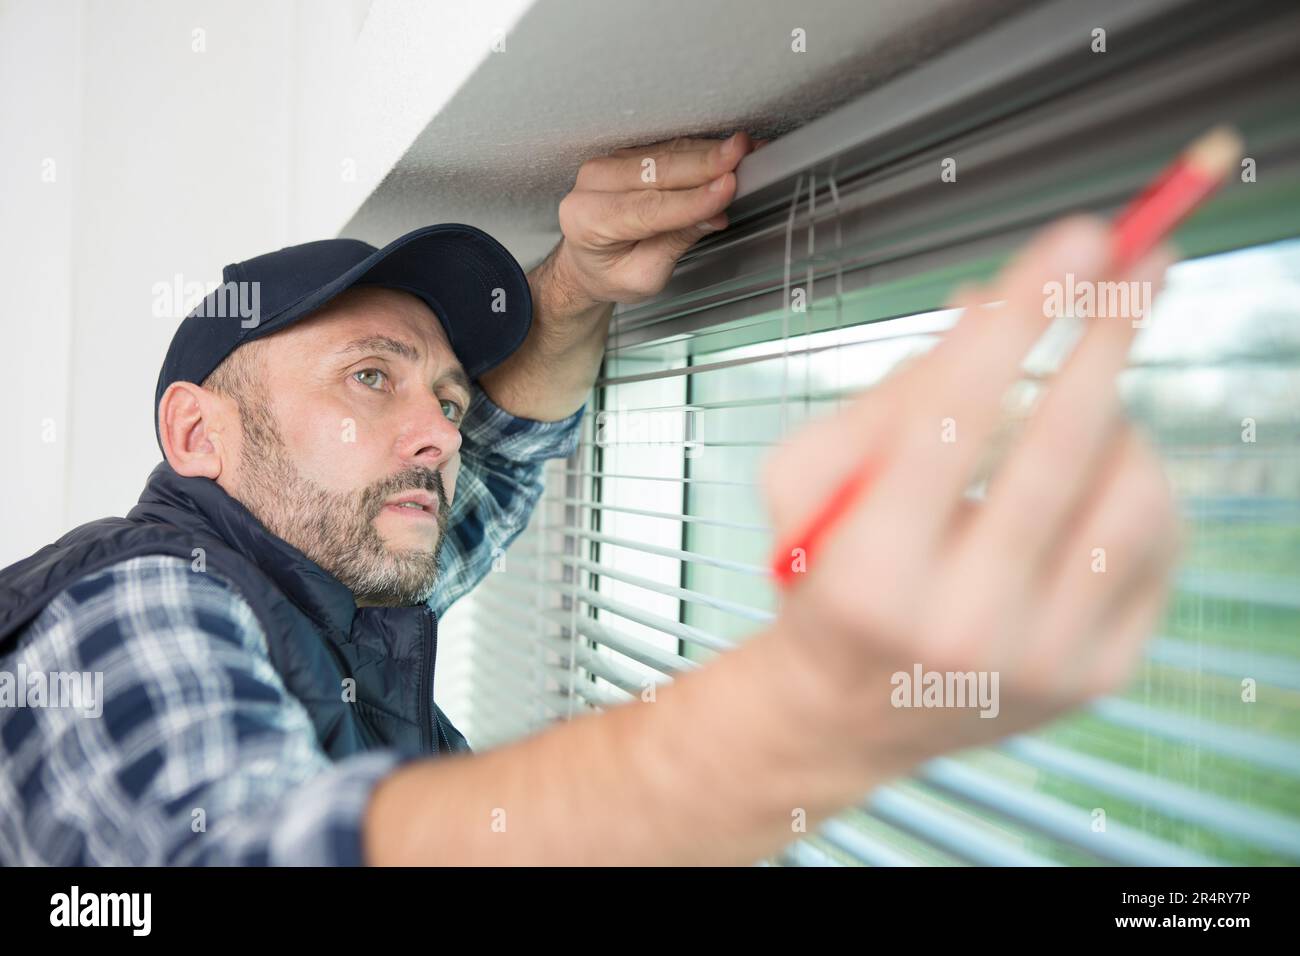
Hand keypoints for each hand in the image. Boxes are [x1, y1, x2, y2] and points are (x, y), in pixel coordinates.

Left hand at [550, 132, 766, 306]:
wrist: (586, 263)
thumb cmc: (610, 274)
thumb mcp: (643, 276)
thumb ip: (674, 243)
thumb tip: (713, 215)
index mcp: (588, 220)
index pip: (649, 207)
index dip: (692, 198)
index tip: (727, 187)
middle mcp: (592, 183)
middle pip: (657, 171)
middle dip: (705, 163)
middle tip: (742, 153)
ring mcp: (608, 164)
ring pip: (665, 154)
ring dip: (707, 152)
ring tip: (743, 150)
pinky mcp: (626, 156)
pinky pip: (666, 149)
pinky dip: (699, 150)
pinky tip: (725, 151)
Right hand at [757, 215, 1182, 784]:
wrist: (852, 712)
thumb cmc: (828, 578)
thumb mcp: (806, 484)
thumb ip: (890, 393)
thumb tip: (994, 303)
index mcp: (868, 569)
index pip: (953, 415)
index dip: (1022, 314)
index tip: (1077, 239)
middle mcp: (960, 623)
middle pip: (1059, 445)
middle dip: (1105, 333)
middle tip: (1140, 262)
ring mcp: (1041, 656)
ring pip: (1128, 489)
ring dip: (1115, 415)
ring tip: (1080, 400)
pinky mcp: (1100, 672)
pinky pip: (1160, 542)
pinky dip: (1135, 479)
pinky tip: (1096, 468)